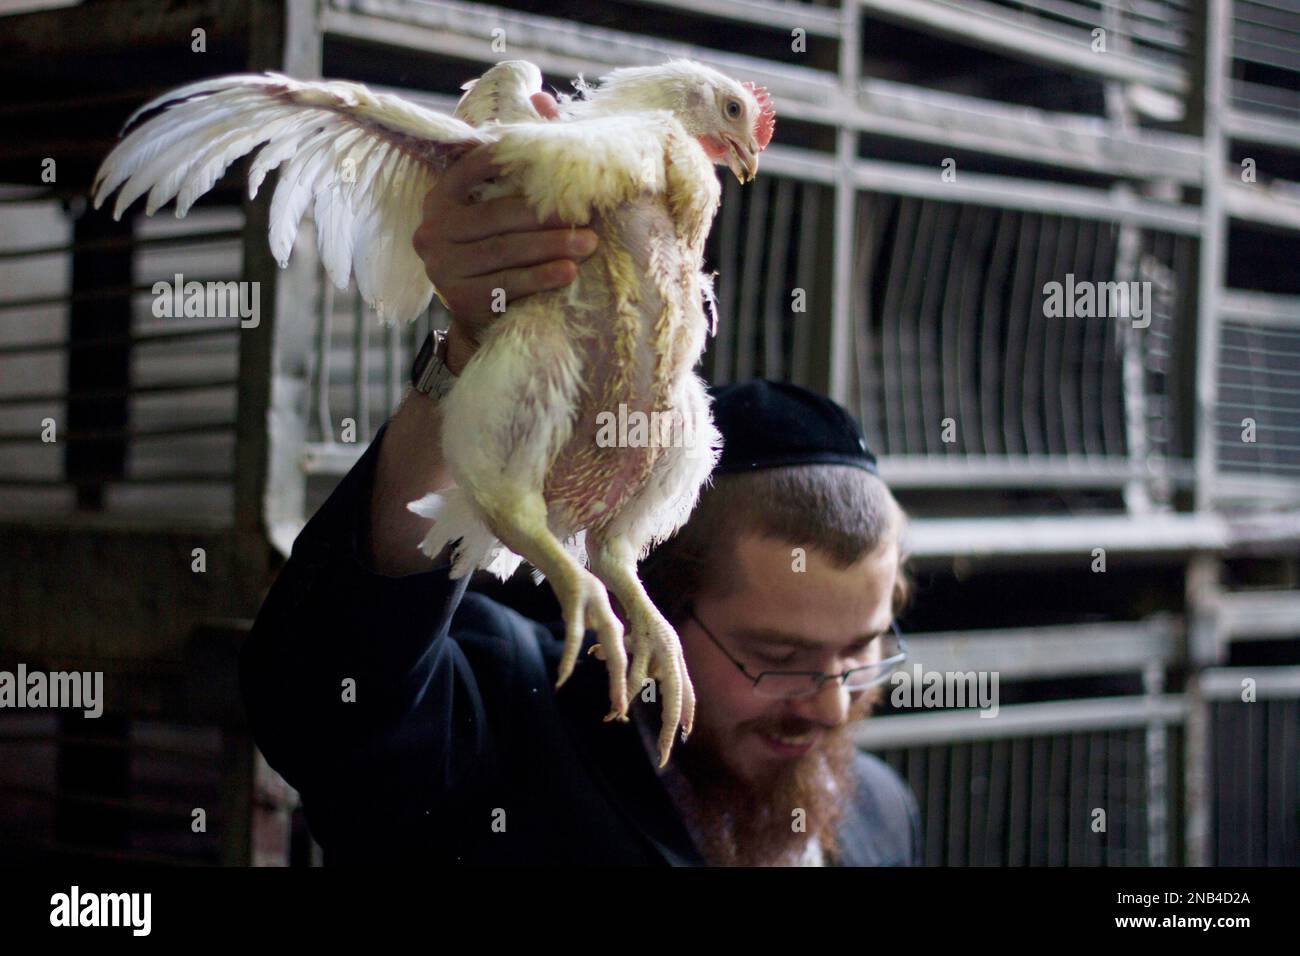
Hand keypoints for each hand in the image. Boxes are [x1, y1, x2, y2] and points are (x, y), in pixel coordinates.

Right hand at [412, 143, 597, 373]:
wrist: (483, 312)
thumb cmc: (500, 244)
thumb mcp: (503, 202)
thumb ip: (520, 155)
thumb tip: (543, 97)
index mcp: (442, 196)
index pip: (471, 168)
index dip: (507, 159)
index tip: (549, 158)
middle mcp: (433, 229)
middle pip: (496, 217)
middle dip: (545, 217)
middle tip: (586, 216)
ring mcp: (441, 266)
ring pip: (504, 250)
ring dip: (551, 247)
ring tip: (589, 244)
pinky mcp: (458, 299)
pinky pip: (506, 284)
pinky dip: (540, 278)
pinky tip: (568, 272)